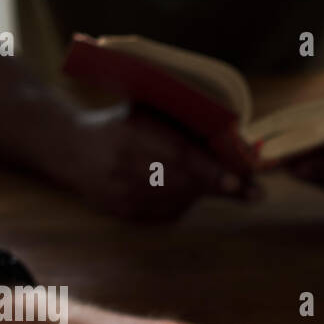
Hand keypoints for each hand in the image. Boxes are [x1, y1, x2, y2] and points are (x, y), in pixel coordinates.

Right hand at [58, 104, 255, 219]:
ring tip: (225, 185)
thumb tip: (230, 131)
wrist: (70, 148)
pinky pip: (167, 213)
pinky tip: (184, 189)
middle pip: (184, 183)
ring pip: (179, 201)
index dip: (210, 171)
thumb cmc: (117, 122)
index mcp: (129, 135)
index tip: (238, 181)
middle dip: (221, 187)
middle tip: (253, 191)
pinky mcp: (125, 214)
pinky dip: (184, 202)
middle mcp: (124, 167)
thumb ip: (178, 119)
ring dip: (205, 193)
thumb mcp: (144, 109)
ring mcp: (123, 195)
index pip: (178, 156)